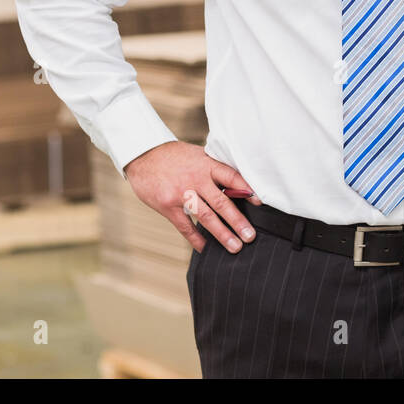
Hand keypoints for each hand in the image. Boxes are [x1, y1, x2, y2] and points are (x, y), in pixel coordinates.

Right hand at [125, 140, 260, 253]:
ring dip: (222, 233)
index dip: (246, 190)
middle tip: (250, 236)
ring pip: (205, 217)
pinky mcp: (167, 206)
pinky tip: (205, 248)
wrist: (144, 155)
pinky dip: (195, 238)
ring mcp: (181, 194)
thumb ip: (215, 170)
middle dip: (237, 221)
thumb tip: (239, 187)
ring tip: (235, 246)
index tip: (259, 203)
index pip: (231, 177)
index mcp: (206, 165)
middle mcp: (195, 179)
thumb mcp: (198, 155)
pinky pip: (184, 226)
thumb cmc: (175, 156)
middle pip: (221, 202)